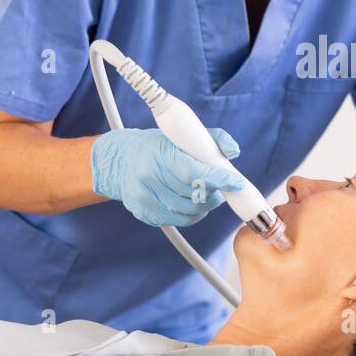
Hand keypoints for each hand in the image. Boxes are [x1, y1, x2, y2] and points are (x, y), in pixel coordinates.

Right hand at [91, 127, 244, 227]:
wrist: (120, 162)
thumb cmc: (156, 147)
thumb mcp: (181, 135)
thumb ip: (211, 138)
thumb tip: (233, 151)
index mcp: (160, 154)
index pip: (194, 172)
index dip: (218, 179)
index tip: (236, 182)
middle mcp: (149, 177)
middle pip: (195, 195)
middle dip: (215, 192)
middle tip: (221, 186)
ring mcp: (145, 198)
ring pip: (189, 211)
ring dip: (205, 204)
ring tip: (207, 193)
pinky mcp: (144, 213)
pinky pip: (179, 220)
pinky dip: (193, 214)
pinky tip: (192, 202)